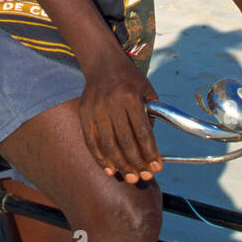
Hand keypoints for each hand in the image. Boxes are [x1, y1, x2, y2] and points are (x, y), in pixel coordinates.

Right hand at [79, 53, 162, 182]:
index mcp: (130, 97)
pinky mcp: (84, 114)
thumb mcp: (147, 90)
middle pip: (125, 141)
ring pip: (108, 144)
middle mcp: (112, 103)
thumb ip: (152, 115)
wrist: (103, 63)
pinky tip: (110, 169)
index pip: (142, 131)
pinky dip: (100, 158)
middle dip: (137, 163)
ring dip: (121, 165)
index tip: (157, 167)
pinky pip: (91, 141)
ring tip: (131, 178)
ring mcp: (96, 109)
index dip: (150, 152)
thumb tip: (151, 146)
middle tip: (145, 178)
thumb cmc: (130, 79)